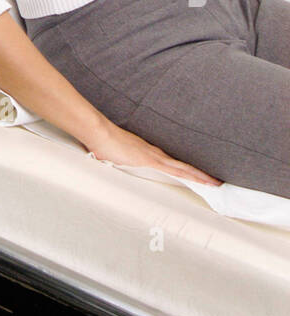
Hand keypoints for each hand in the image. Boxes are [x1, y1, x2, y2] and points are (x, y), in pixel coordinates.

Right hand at [84, 121, 222, 185]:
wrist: (100, 133)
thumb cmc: (104, 142)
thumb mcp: (116, 155)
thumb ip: (122, 160)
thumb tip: (119, 166)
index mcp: (148, 152)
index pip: (173, 163)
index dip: (187, 170)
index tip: (199, 175)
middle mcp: (155, 152)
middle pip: (183, 166)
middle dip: (200, 174)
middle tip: (217, 181)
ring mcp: (154, 156)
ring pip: (183, 168)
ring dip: (200, 176)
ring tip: (215, 182)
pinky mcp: (151, 160)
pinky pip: (175, 170)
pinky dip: (190, 175)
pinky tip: (200, 180)